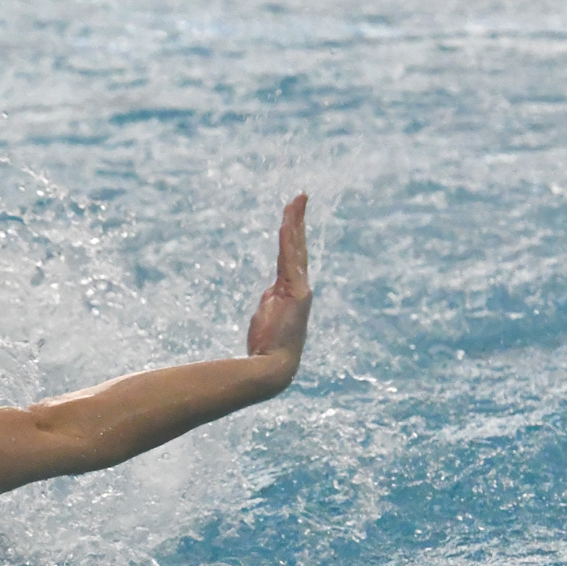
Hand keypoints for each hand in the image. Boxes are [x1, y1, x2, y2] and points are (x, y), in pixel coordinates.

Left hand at [246, 194, 312, 365]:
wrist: (272, 367)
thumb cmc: (266, 349)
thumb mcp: (266, 318)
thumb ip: (270, 301)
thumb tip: (271, 292)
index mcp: (291, 292)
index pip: (290, 258)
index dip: (291, 237)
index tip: (290, 219)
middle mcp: (300, 288)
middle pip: (297, 248)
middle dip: (297, 222)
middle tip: (299, 198)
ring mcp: (299, 289)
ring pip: (295, 249)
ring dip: (295, 223)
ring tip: (295, 201)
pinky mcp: (296, 293)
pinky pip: (289, 260)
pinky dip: (289, 240)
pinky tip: (286, 223)